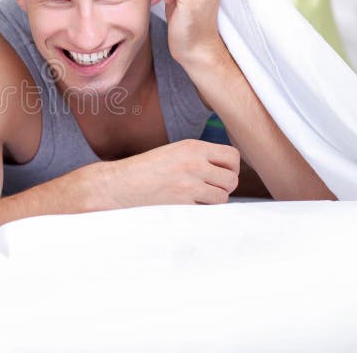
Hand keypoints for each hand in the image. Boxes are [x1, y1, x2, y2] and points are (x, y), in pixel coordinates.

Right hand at [88, 139, 239, 208]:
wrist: (124, 182)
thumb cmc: (150, 168)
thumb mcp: (176, 151)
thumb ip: (202, 156)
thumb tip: (231, 170)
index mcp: (193, 147)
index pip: (233, 156)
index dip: (232, 167)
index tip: (222, 172)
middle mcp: (194, 163)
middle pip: (232, 179)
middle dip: (225, 185)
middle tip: (212, 187)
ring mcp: (189, 184)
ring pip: (223, 196)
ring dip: (215, 198)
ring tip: (200, 196)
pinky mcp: (183, 203)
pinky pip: (208, 209)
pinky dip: (203, 209)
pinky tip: (189, 203)